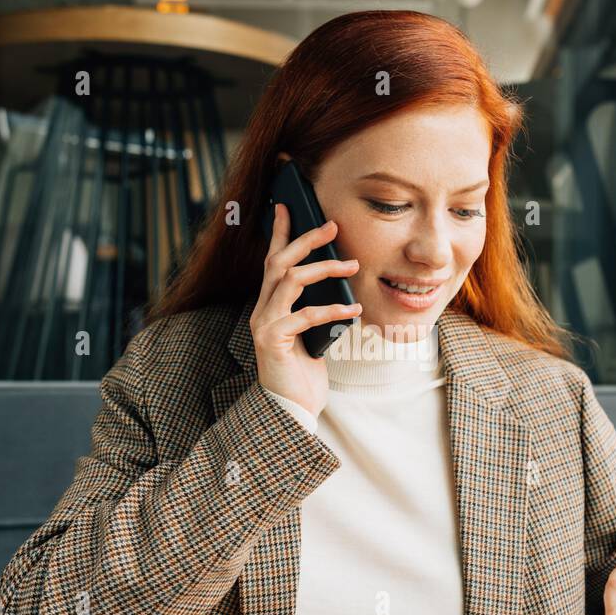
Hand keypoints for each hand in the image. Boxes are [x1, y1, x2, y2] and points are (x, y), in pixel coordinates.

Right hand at [252, 202, 361, 416]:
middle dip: (306, 239)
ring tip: (352, 265)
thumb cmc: (304, 371)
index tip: (288, 206)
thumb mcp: (312, 332)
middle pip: (280, 262)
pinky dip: (332, 310)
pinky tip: (353, 311)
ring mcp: (264, 323)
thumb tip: (340, 280)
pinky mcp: (272, 340)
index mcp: (270, 304)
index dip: (280, 232)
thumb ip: (314, 307)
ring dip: (324, 268)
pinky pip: (304, 316)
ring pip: (290, 280)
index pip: (272, 260)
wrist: (292, 408)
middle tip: (332, 225)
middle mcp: (262, 309)